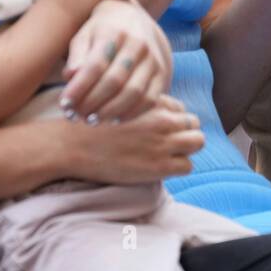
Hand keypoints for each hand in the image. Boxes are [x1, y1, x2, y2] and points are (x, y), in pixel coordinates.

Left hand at [60, 0, 172, 121]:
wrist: (135, 21)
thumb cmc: (102, 33)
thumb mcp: (84, 36)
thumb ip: (76, 55)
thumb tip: (69, 77)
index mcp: (115, 32)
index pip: (95, 65)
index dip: (79, 88)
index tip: (64, 104)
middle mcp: (138, 44)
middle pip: (114, 81)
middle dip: (92, 102)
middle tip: (76, 116)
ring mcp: (153, 60)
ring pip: (133, 93)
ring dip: (110, 111)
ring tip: (91, 120)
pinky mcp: (162, 75)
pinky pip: (149, 100)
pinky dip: (130, 114)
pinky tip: (112, 119)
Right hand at [64, 94, 204, 182]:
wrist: (73, 145)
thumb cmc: (91, 124)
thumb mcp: (118, 102)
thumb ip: (141, 104)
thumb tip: (159, 110)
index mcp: (152, 103)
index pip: (181, 110)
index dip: (174, 121)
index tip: (159, 131)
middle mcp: (162, 120)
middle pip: (194, 124)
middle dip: (185, 133)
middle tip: (168, 145)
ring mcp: (162, 142)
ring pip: (197, 142)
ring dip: (186, 149)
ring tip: (168, 156)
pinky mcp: (158, 166)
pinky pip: (187, 166)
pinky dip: (178, 167)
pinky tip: (161, 168)